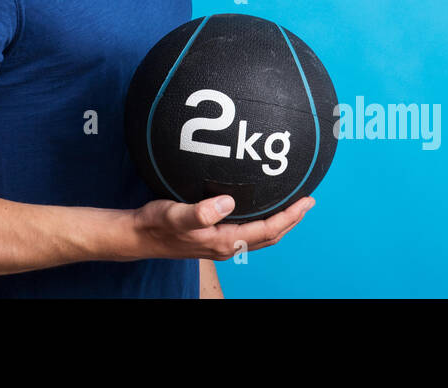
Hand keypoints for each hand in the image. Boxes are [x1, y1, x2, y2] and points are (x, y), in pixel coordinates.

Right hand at [130, 194, 314, 260]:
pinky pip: (248, 231)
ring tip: (292, 206)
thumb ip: (201, 210)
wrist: (139, 236)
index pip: (267, 230)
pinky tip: (260, 208)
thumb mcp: (175, 214)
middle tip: (308, 202)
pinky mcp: (214, 237)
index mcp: (223, 242)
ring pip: (260, 236)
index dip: (290, 217)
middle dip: (292, 220)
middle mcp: (226, 246)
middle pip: (270, 236)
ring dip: (280, 222)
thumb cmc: (156, 224)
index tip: (307, 202)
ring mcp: (221, 244)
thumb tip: (228, 203)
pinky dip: (262, 221)